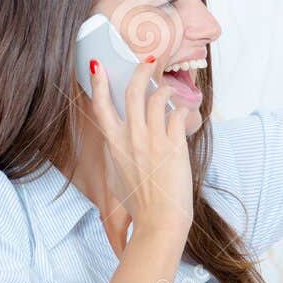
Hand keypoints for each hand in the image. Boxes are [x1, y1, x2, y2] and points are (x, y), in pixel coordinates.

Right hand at [88, 55, 193, 239]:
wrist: (159, 221)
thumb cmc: (140, 205)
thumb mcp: (117, 179)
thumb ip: (117, 157)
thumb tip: (118, 148)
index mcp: (113, 144)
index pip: (101, 106)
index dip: (98, 82)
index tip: (98, 65)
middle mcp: (130, 138)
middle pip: (132, 92)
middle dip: (141, 71)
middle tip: (148, 61)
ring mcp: (152, 139)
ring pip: (156, 98)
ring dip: (165, 89)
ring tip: (169, 90)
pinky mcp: (173, 145)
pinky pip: (177, 115)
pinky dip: (181, 109)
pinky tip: (184, 111)